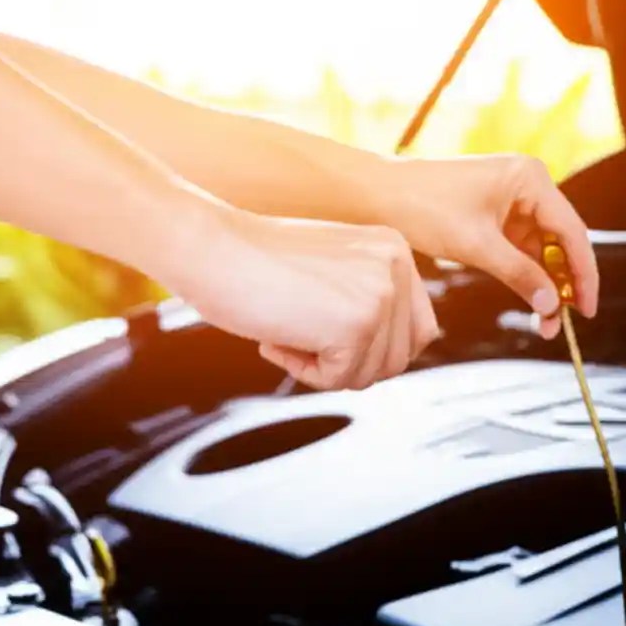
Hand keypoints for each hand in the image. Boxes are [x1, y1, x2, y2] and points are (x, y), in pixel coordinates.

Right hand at [161, 205, 437, 390]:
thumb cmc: (253, 261)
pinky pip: (341, 379)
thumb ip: (367, 299)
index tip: (327, 336)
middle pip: (400, 358)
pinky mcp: (355, 324)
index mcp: (394, 250)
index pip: (419, 330)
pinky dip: (305, 372)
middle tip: (300, 338)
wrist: (207, 246)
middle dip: (350, 363)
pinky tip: (274, 339)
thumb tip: (396, 358)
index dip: (375, 350)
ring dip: (327, 368)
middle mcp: (397, 267)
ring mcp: (380, 295)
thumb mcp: (330, 270)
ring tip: (285, 333)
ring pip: (374, 374)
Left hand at [374, 155, 598, 338]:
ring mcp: (513, 199)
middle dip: (564, 284)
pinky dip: (526, 274)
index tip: (586, 309)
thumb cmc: (423, 206)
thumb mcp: (477, 246)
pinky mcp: (497, 214)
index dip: (583, 274)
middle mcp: (528, 184)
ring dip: (545, 284)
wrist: (377, 194)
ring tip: (545, 322)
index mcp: (531, 179)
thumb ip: (520, 275)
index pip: (571, 232)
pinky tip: (531, 300)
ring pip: (543, 249)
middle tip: (565, 322)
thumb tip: (553, 305)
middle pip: (562, 241)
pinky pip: (523, 247)